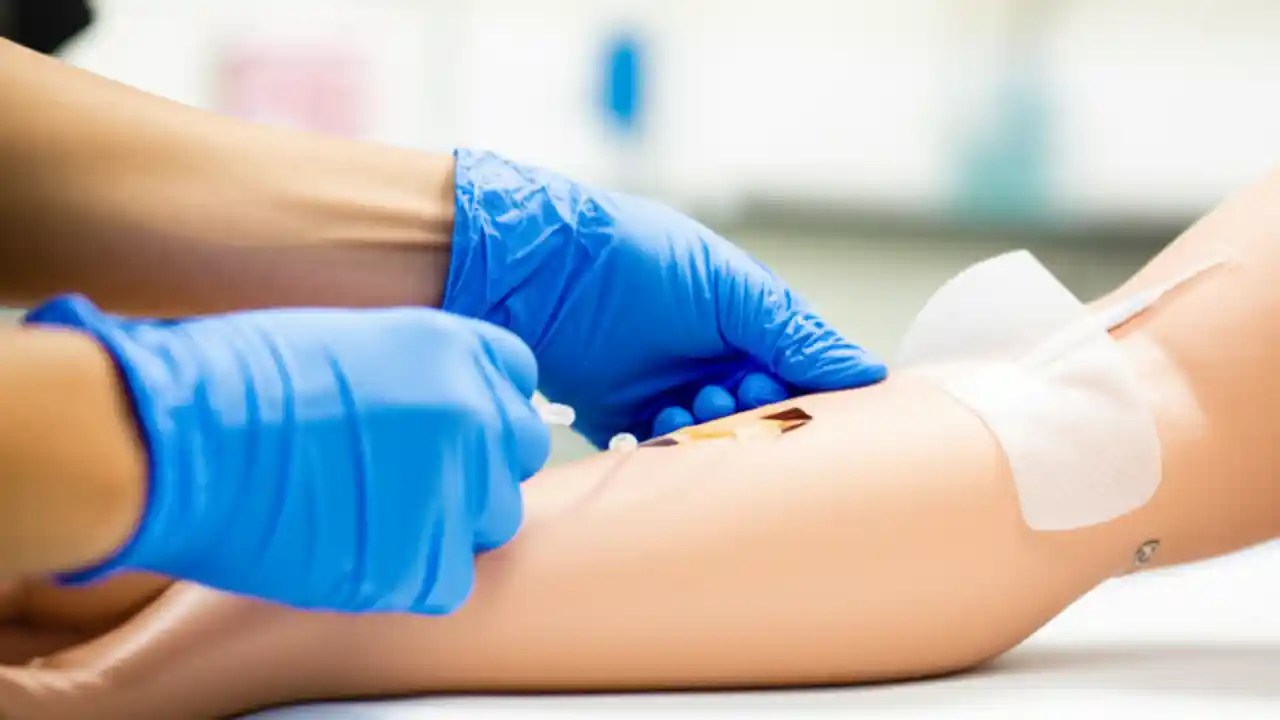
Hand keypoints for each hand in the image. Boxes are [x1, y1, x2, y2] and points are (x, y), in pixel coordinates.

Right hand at [24, 295, 548, 613]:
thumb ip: (412, 376)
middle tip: (409, 481)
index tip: (446, 429)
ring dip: (446, 524)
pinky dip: (410, 577)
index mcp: (451, 347)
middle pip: (516, 454)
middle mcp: (472, 412)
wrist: (176, 439)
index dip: (481, 409)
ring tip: (369, 516)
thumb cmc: (232, 384)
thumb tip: (427, 412)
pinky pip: (449, 580)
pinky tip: (354, 552)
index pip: (515, 382)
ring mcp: (455, 487)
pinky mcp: (422, 561)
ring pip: (493, 520)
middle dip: (475, 468)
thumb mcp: (347, 344)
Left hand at [445, 149, 886, 446]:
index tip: (813, 416)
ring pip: (711, 441)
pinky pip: (659, 454)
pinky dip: (667, 451)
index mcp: (744, 326)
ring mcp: (667, 392)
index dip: (808, 399)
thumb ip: (795, 334)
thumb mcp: (729, 289)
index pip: (798, 376)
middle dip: (753, 418)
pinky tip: (660, 431)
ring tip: (690, 407)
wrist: (538, 271)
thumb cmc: (636, 259)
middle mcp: (710, 362)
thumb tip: (870, 371)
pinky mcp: (622, 418)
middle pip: (757, 416)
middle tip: (732, 402)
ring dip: (709, 434)